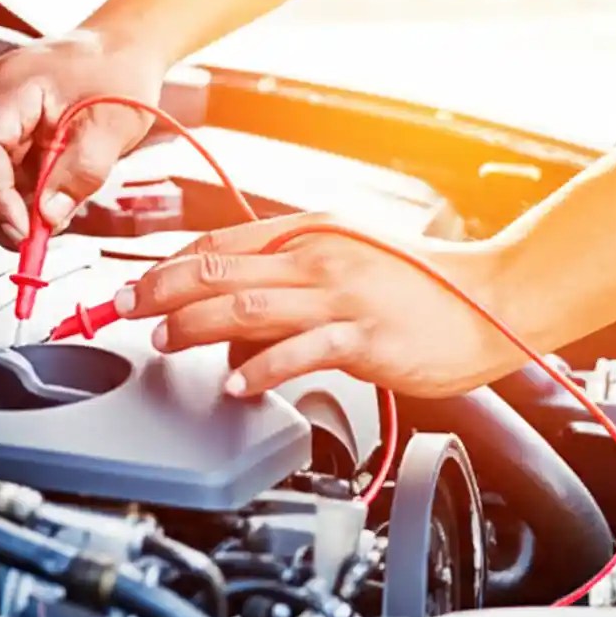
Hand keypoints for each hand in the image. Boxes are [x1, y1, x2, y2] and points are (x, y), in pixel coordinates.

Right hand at [0, 30, 165, 248]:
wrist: (122, 46)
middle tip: (29, 237)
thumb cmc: (118, 70)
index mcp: (11, 86)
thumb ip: (81, 172)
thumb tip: (47, 216)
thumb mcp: (115, 126)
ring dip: (1, 205)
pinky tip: (41, 197)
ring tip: (44, 215)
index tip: (24, 230)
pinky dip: (11, 194)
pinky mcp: (0, 126)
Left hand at [113, 213, 522, 398]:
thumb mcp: (343, 255)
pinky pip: (300, 352)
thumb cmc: (418, 281)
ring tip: (163, 340)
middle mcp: (316, 258)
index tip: (134, 284)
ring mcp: (339, 297)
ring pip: (246, 305)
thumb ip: (288, 273)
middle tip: (123, 308)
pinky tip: (237, 383)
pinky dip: (262, 368)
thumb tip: (233, 308)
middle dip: (159, 290)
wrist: (492, 296)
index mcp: (307, 233)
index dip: (167, 264)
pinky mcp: (364, 337)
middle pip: (218, 269)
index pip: (219, 243)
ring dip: (194, 324)